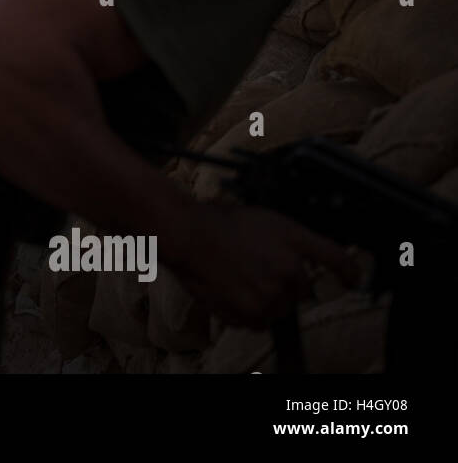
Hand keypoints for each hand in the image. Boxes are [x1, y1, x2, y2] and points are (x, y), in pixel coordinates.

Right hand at [172, 203, 359, 329]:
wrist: (189, 235)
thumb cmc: (220, 222)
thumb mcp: (267, 219)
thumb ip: (294, 242)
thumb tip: (308, 259)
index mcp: (295, 243)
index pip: (337, 260)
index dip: (350, 272)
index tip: (352, 278)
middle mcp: (289, 271)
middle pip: (302, 290)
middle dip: (287, 283)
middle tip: (260, 268)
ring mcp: (270, 295)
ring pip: (281, 308)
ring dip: (268, 299)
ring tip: (242, 279)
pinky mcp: (251, 313)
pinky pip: (260, 321)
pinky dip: (250, 311)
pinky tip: (233, 291)